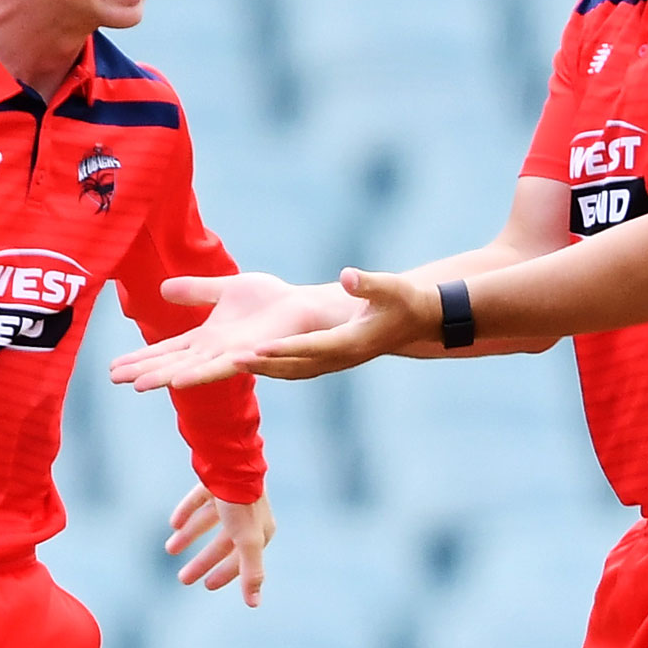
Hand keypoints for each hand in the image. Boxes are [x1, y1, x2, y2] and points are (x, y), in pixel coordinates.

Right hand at [108, 271, 357, 390]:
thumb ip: (196, 291)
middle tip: (113, 380)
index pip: (166, 350)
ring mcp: (230, 357)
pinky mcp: (248, 356)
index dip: (140, 358)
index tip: (113, 368)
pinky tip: (179, 381)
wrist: (305, 307)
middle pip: (171, 364)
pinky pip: (221, 368)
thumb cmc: (272, 302)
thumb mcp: (225, 289)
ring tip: (139, 386)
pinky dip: (199, 375)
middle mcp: (214, 353)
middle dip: (143, 372)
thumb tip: (164, 288)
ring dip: (165, 378)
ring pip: (190, 371)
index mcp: (206, 339)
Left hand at [165, 483, 274, 606]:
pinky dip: (187, 512)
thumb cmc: (242, 504)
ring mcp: (231, 497)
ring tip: (170, 548)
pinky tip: (173, 523)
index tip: (206, 585)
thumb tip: (254, 605)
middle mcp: (248, 516)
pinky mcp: (217, 481)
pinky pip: (200, 499)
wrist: (232, 460)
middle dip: (202, 561)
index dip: (224, 575)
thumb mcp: (248, 542)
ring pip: (208, 522)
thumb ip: (251, 572)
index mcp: (259, 531)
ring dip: (189, 536)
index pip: (241, 560)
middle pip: (222, 544)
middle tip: (182, 578)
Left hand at [239, 268, 443, 378]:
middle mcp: (339, 359)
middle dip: (262, 365)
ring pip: (293, 371)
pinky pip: (297, 368)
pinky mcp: (332, 360)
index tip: (255, 350)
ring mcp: (335, 363)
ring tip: (231, 364)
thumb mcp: (391, 288)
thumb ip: (369, 283)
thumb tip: (349, 276)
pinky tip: (254, 360)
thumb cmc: (404, 300)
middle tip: (229, 362)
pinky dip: (275, 366)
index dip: (282, 349)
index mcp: (350, 343)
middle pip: (294, 367)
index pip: (310, 348)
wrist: (418, 320)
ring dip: (264, 369)